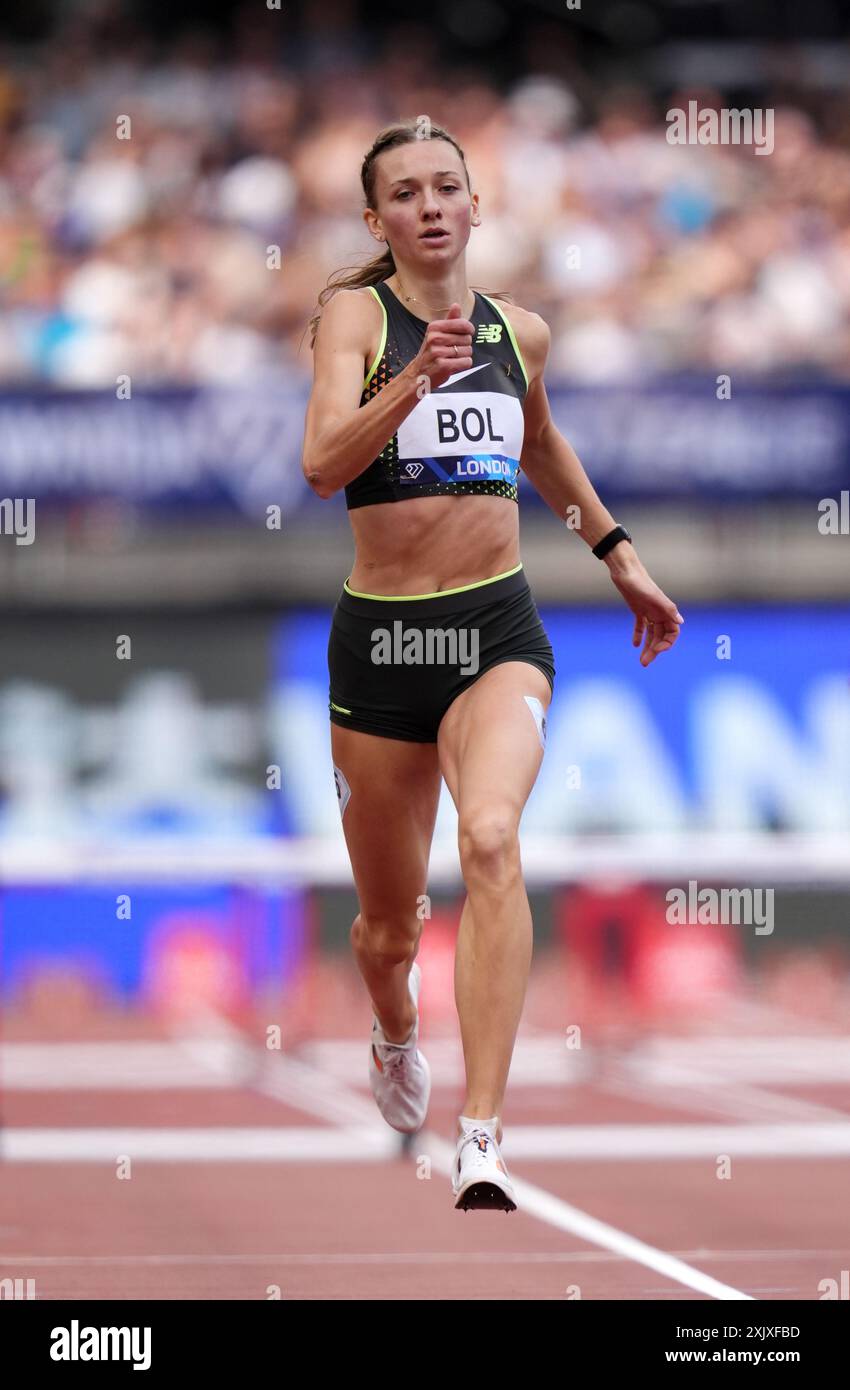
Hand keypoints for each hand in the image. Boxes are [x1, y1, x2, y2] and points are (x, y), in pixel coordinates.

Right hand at [408, 302, 473, 389]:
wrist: (418, 374)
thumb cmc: (430, 353)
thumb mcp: (436, 334)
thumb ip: (449, 321)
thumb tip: (456, 305)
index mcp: (434, 327)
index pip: (463, 324)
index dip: (469, 330)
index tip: (468, 333)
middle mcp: (435, 338)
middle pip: (467, 339)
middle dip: (464, 346)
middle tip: (454, 350)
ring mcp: (438, 352)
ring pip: (468, 351)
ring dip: (464, 356)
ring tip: (452, 358)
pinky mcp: (443, 366)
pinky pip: (466, 362)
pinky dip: (464, 365)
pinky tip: (454, 365)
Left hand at [605, 546, 683, 666]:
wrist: (625, 571)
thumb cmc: (640, 582)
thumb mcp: (654, 597)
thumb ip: (668, 609)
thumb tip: (680, 622)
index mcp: (666, 611)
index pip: (672, 633)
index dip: (666, 644)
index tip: (656, 650)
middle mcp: (659, 613)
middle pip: (661, 636)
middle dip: (655, 650)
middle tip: (644, 663)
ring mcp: (649, 612)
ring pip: (652, 634)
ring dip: (648, 647)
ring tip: (642, 660)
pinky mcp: (638, 610)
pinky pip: (641, 626)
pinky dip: (639, 635)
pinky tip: (635, 645)